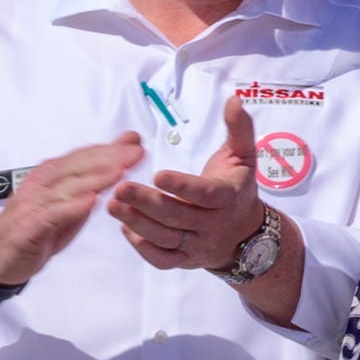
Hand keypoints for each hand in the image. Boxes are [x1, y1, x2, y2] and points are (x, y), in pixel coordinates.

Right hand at [0, 135, 146, 288]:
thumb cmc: (34, 226)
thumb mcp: (67, 201)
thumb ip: (90, 182)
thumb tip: (119, 161)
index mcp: (52, 175)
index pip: (84, 156)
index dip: (111, 149)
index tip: (137, 142)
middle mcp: (42, 184)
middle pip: (78, 166)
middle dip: (109, 157)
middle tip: (136, 151)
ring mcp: (34, 203)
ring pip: (67, 187)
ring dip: (94, 178)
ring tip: (120, 171)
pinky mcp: (28, 226)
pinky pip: (51, 214)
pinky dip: (71, 207)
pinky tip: (90, 201)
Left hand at [111, 102, 268, 271]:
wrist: (246, 234)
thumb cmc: (237, 187)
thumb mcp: (244, 156)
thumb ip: (238, 128)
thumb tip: (234, 99)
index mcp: (228, 197)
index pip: (205, 194)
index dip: (182, 186)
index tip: (158, 174)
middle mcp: (213, 224)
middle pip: (178, 216)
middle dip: (147, 203)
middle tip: (120, 188)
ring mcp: (198, 245)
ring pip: (166, 238)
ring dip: (137, 223)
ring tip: (113, 205)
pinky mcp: (184, 260)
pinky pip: (161, 259)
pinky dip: (142, 246)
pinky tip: (125, 228)